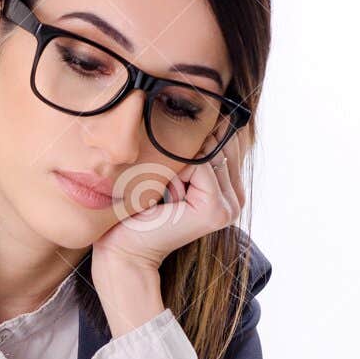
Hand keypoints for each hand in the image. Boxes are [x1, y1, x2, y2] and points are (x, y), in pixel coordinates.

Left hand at [92, 125, 250, 279]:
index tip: (171, 175)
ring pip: (207, 153)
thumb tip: (211, 112)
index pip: (224, 140)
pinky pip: (198, 166)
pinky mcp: (215, 210)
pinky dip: (175, 175)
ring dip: (177, 166)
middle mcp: (236, 198)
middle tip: (167, 187)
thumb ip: (194, 148)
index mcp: (231, 189)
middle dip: (186, 155)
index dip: (193, 145)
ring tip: (166, 193)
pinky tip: (166, 198)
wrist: (123, 246)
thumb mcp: (170, 170)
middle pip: (217, 144)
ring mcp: (230, 206)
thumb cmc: (139, 208)